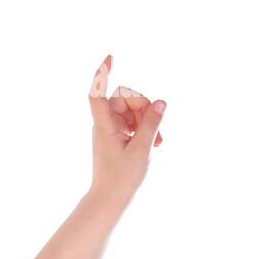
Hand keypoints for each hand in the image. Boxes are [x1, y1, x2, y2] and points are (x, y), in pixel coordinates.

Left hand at [87, 53, 165, 216]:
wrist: (110, 200)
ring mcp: (110, 130)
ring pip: (133, 110)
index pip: (97, 94)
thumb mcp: (142, 149)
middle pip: (127, 99)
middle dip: (145, 110)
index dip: (102, 75)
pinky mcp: (117, 137)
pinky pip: (133, 122)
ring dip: (149, 121)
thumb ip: (152, 123)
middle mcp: (105, 124)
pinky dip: (145, 129)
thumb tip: (161, 101)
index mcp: (104, 126)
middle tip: (157, 132)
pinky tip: (155, 143)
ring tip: (158, 142)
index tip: (110, 58)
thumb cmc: (121, 178)